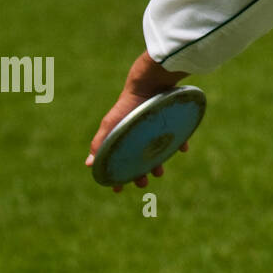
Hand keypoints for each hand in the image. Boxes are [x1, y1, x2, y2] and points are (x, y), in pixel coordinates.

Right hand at [85, 52, 188, 191]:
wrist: (148, 83)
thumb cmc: (127, 105)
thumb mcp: (111, 124)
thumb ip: (100, 143)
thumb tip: (89, 164)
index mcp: (123, 136)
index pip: (119, 160)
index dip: (117, 175)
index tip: (118, 189)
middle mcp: (138, 132)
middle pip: (138, 158)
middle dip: (139, 173)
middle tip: (142, 183)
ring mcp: (155, 126)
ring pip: (156, 149)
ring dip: (158, 161)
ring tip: (159, 172)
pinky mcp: (170, 118)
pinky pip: (178, 134)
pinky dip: (181, 142)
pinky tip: (183, 148)